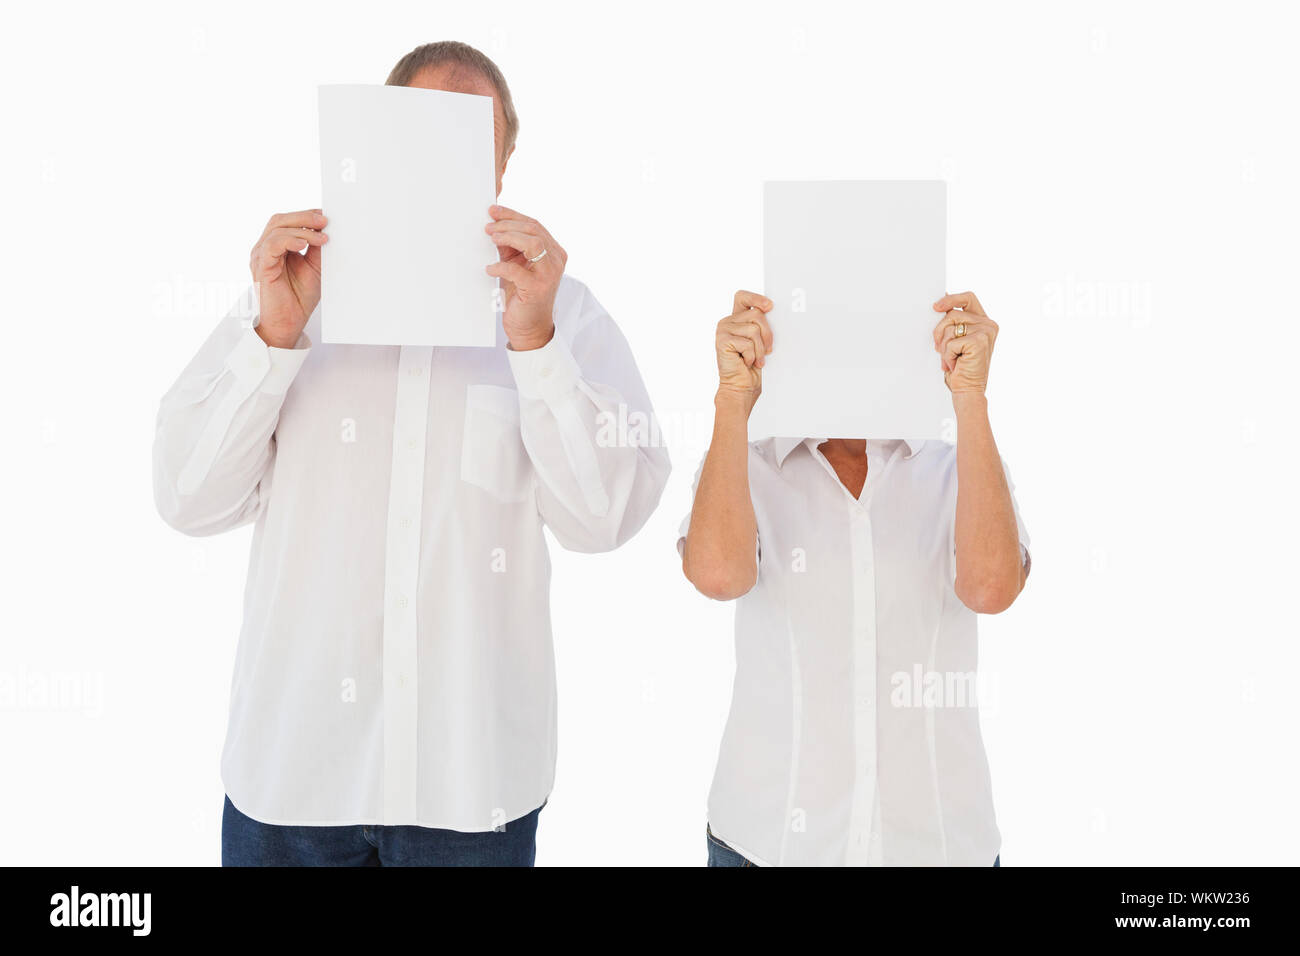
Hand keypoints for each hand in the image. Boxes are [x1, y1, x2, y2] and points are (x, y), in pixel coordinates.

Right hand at [249, 209, 327, 348]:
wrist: (289, 323)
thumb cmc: (299, 298)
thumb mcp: (315, 267)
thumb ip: (317, 248)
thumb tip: (327, 228)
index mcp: (276, 246)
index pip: (287, 221)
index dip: (305, 215)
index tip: (326, 216)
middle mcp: (265, 248)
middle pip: (280, 220)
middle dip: (304, 217)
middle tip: (325, 220)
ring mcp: (261, 256)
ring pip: (277, 230)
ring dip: (302, 230)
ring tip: (322, 237)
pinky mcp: (262, 266)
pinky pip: (272, 245)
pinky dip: (290, 240)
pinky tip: (305, 244)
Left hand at [484, 205, 566, 350]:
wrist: (530, 327)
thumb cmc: (522, 295)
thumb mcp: (516, 264)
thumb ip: (510, 246)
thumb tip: (493, 225)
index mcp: (553, 251)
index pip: (534, 225)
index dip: (512, 215)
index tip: (493, 211)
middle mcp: (556, 260)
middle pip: (533, 230)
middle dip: (507, 225)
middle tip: (488, 227)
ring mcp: (549, 274)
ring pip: (532, 243)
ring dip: (508, 238)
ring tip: (491, 239)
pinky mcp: (538, 289)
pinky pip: (517, 271)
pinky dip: (500, 267)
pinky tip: (490, 269)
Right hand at [715, 291, 772, 411]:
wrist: (741, 387)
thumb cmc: (751, 367)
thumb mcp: (760, 341)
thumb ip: (760, 325)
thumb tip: (772, 311)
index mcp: (735, 319)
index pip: (743, 297)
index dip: (756, 298)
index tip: (770, 306)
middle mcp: (727, 322)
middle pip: (756, 314)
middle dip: (767, 334)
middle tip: (767, 350)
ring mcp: (722, 331)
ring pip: (754, 329)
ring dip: (760, 349)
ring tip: (755, 359)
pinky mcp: (722, 341)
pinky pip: (748, 342)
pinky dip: (752, 356)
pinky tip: (745, 362)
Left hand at [932, 291, 997, 394]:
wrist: (968, 390)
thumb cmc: (961, 368)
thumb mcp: (956, 340)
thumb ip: (953, 324)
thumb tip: (939, 305)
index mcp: (984, 322)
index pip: (968, 298)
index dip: (951, 299)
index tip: (936, 307)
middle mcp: (988, 325)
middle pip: (953, 314)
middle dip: (939, 331)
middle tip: (938, 348)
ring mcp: (986, 332)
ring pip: (950, 327)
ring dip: (944, 347)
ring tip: (951, 359)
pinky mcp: (979, 341)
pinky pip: (951, 342)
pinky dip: (947, 356)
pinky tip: (956, 364)